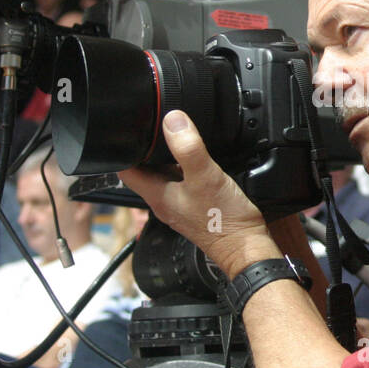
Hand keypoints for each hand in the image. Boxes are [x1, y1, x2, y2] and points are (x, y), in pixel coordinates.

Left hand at [118, 111, 275, 277]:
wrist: (245, 247)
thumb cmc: (223, 220)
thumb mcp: (205, 176)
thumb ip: (188, 148)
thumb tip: (173, 119)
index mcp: (157, 195)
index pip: (125, 170)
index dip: (123, 148)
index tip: (129, 129)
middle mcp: (164, 201)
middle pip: (145, 170)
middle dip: (148, 149)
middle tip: (156, 127)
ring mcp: (180, 205)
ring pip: (165, 175)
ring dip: (168, 157)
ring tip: (178, 138)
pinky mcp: (196, 207)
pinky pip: (184, 182)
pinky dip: (187, 168)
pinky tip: (200, 160)